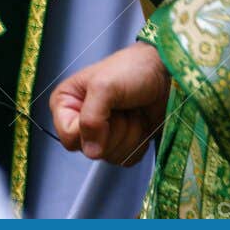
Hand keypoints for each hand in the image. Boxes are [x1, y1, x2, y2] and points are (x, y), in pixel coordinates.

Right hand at [50, 44, 169, 164]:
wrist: (163, 72)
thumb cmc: (132, 69)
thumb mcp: (104, 86)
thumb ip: (90, 119)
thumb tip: (91, 152)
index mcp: (66, 104)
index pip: (69, 138)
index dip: (89, 130)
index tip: (105, 110)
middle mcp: (80, 122)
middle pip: (91, 152)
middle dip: (114, 130)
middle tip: (122, 107)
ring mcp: (102, 135)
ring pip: (111, 157)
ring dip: (129, 133)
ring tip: (132, 110)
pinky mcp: (122, 143)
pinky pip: (127, 160)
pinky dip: (138, 142)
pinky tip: (140, 120)